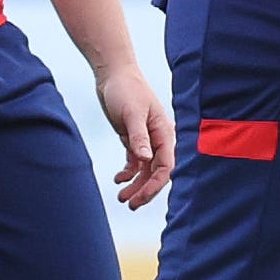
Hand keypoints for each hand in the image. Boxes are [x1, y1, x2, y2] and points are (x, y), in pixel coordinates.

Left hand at [97, 55, 174, 210]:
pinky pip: (135, 162)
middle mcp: (159, 139)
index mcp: (165, 133)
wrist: (114, 74)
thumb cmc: (126, 89)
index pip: (166, 166)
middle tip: (129, 205)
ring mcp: (147, 139)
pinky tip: (118, 179)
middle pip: (157, 172)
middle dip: (145, 190)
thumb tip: (146, 160)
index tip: (140, 198)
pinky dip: (128, 173)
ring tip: (121, 197)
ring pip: (146, 170)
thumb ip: (139, 137)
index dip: (155, 185)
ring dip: (135, 185)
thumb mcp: (132, 113)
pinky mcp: (134, 138)